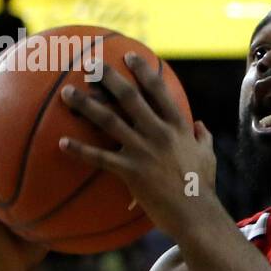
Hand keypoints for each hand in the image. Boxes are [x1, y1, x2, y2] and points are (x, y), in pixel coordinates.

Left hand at [58, 52, 217, 242]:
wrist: (196, 214)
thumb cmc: (203, 186)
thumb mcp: (208, 156)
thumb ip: (203, 137)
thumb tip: (200, 124)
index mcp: (178, 127)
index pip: (159, 92)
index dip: (143, 72)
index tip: (130, 56)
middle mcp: (159, 133)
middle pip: (130, 98)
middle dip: (108, 78)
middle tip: (90, 64)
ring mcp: (144, 151)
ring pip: (109, 121)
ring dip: (86, 105)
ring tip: (67, 93)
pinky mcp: (131, 171)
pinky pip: (100, 157)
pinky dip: (80, 150)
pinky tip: (61, 143)